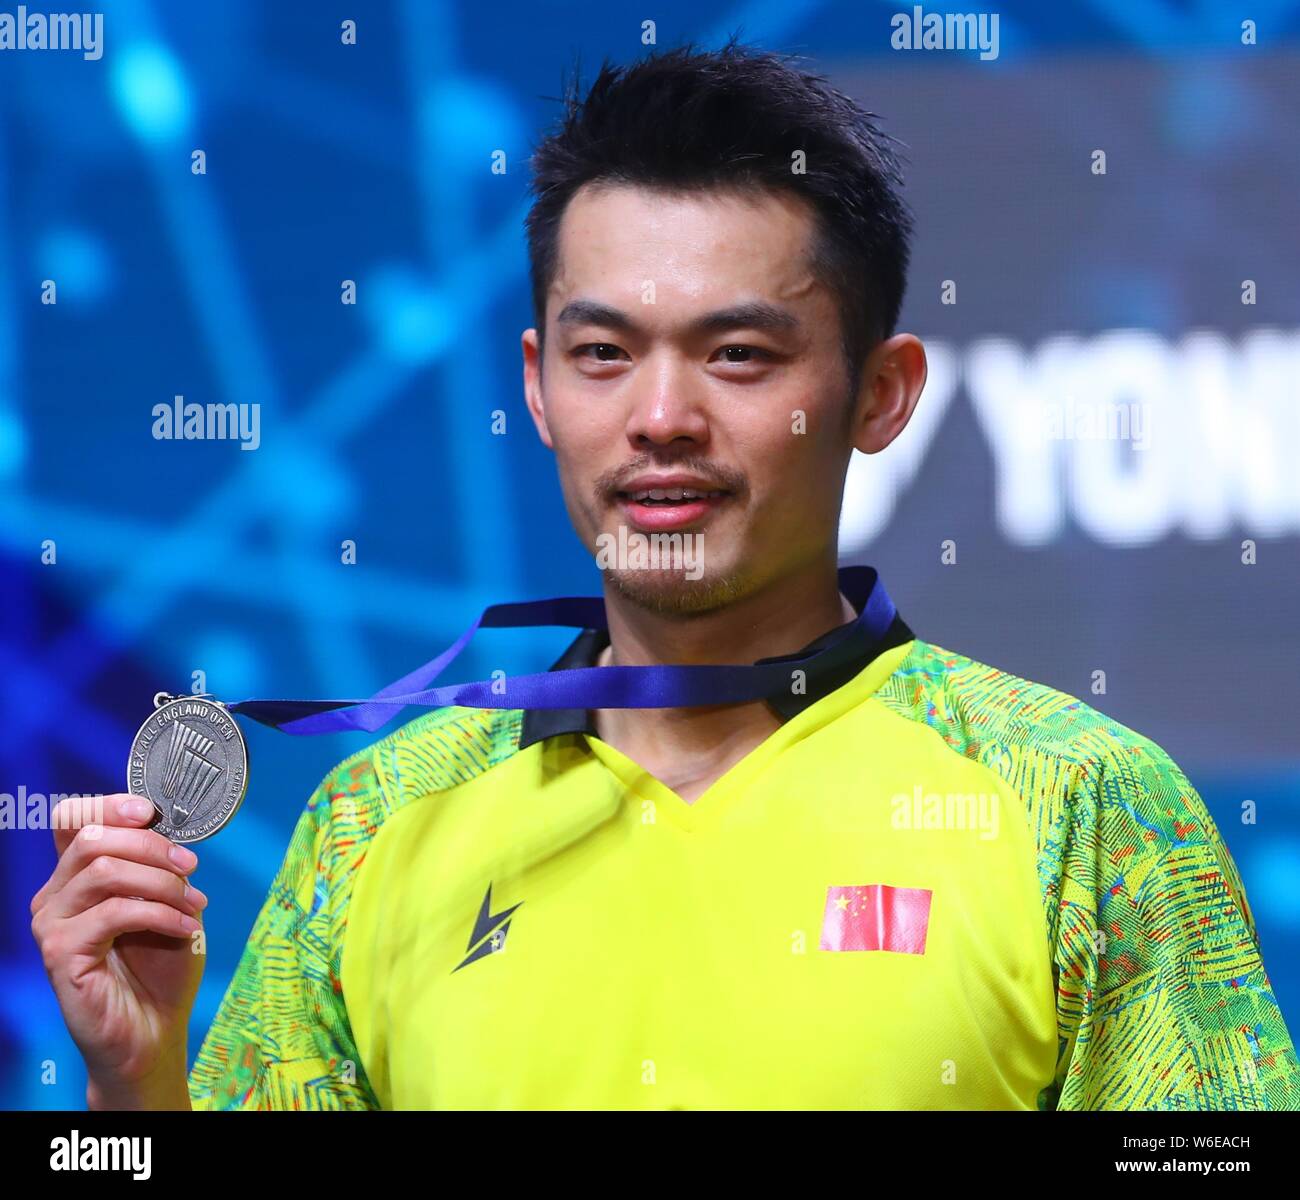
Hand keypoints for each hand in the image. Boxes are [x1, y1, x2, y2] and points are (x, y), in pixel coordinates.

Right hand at [30, 793, 207, 1108]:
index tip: (152, 812)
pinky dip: (160, 914)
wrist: (154, 1030)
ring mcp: (53, 924)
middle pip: (95, 839)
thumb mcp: (169, 904)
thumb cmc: (160, 967)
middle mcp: (56, 896)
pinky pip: (114, 912)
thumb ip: (160, 868)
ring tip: (194, 905)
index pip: (75, 820)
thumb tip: (169, 838)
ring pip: (106, 871)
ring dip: (162, 883)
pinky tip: (186, 928)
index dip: (111, 805)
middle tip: (190, 867)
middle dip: (152, 846)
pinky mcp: (61, 953)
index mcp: (77, 878)